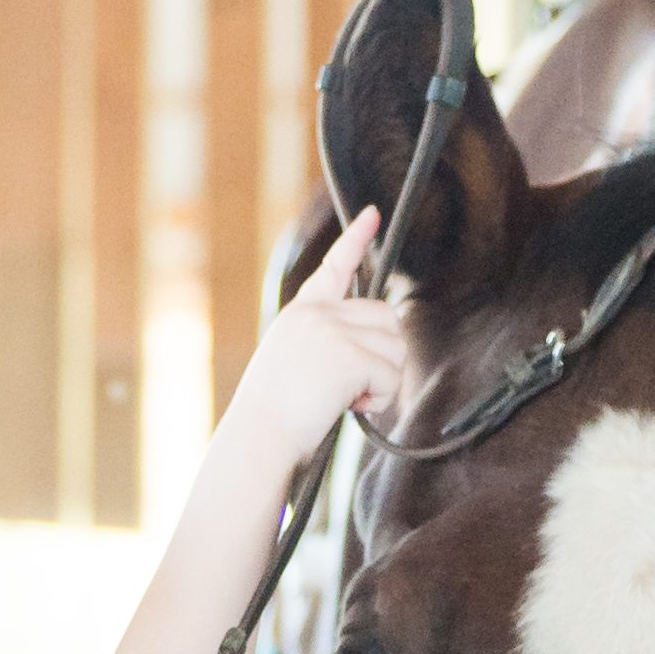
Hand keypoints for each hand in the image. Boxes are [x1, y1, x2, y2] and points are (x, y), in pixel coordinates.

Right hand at [221, 208, 408, 470]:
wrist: (258, 439)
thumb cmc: (272, 418)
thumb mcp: (291, 365)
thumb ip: (327, 345)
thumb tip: (372, 351)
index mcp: (302, 314)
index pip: (334, 268)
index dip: (356, 239)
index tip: (374, 213)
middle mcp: (318, 314)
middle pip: (386, 317)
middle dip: (383, 355)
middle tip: (354, 388)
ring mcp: (333, 331)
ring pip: (395, 347)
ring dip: (382, 381)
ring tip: (346, 399)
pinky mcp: (349, 356)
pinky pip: (391, 376)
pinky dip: (380, 400)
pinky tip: (351, 408)